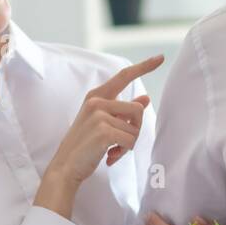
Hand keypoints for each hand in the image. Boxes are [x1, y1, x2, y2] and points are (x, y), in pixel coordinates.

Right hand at [51, 54, 163, 184]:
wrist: (65, 167)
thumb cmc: (85, 146)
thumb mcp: (103, 123)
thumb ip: (123, 110)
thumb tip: (145, 98)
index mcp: (96, 96)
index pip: (124, 76)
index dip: (143, 66)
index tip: (160, 57)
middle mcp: (97, 101)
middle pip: (138, 109)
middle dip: (134, 130)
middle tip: (119, 143)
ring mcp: (99, 114)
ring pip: (135, 128)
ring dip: (127, 144)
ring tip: (111, 151)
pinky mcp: (103, 130)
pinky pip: (130, 140)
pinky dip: (124, 152)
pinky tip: (109, 157)